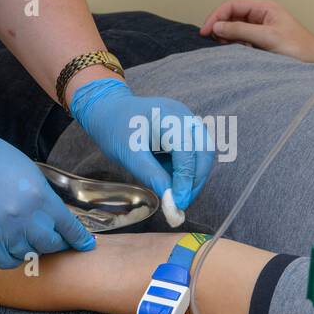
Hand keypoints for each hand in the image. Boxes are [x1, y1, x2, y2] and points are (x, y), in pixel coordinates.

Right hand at [0, 115, 94, 268]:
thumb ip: (46, 198)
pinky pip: (5, 261)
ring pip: (29, 255)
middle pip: (51, 244)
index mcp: (41, 198)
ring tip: (31, 241)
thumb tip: (56, 218)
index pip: (69, 227)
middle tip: (55, 241)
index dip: (79, 239)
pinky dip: (13, 259)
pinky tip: (14, 249)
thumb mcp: (32, 174)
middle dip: (56, 243)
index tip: (85, 245)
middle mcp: (25, 217)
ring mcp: (4, 230)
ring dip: (33, 250)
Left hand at [69, 78, 214, 208]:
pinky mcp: (185, 130)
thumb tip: (171, 200)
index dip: (186, 180)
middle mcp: (184, 116)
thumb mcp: (128, 154)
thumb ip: (151, 175)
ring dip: (194, 177)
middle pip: (204, 152)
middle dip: (196, 181)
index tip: (179, 203)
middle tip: (182, 203)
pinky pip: (195, 153)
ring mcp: (187, 121)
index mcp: (169, 116)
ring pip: (203, 154)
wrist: (109, 110)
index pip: (187, 152)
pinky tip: (173, 182)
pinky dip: (187, 170)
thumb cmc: (115, 128)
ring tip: (177, 196)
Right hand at [201, 0, 313, 62]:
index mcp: (264, 7)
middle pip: (231, 16)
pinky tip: (237, 51)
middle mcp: (261, 16)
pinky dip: (235, 44)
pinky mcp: (260, 42)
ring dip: (227, 37)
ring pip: (234, 29)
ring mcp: (260, 29)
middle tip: (215, 40)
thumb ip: (241, 30)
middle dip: (220, 26)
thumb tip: (218, 26)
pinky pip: (241, 40)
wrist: (313, 63)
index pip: (233, 5)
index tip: (206, 29)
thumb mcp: (267, 37)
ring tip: (228, 46)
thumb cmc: (299, 48)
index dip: (217, 16)